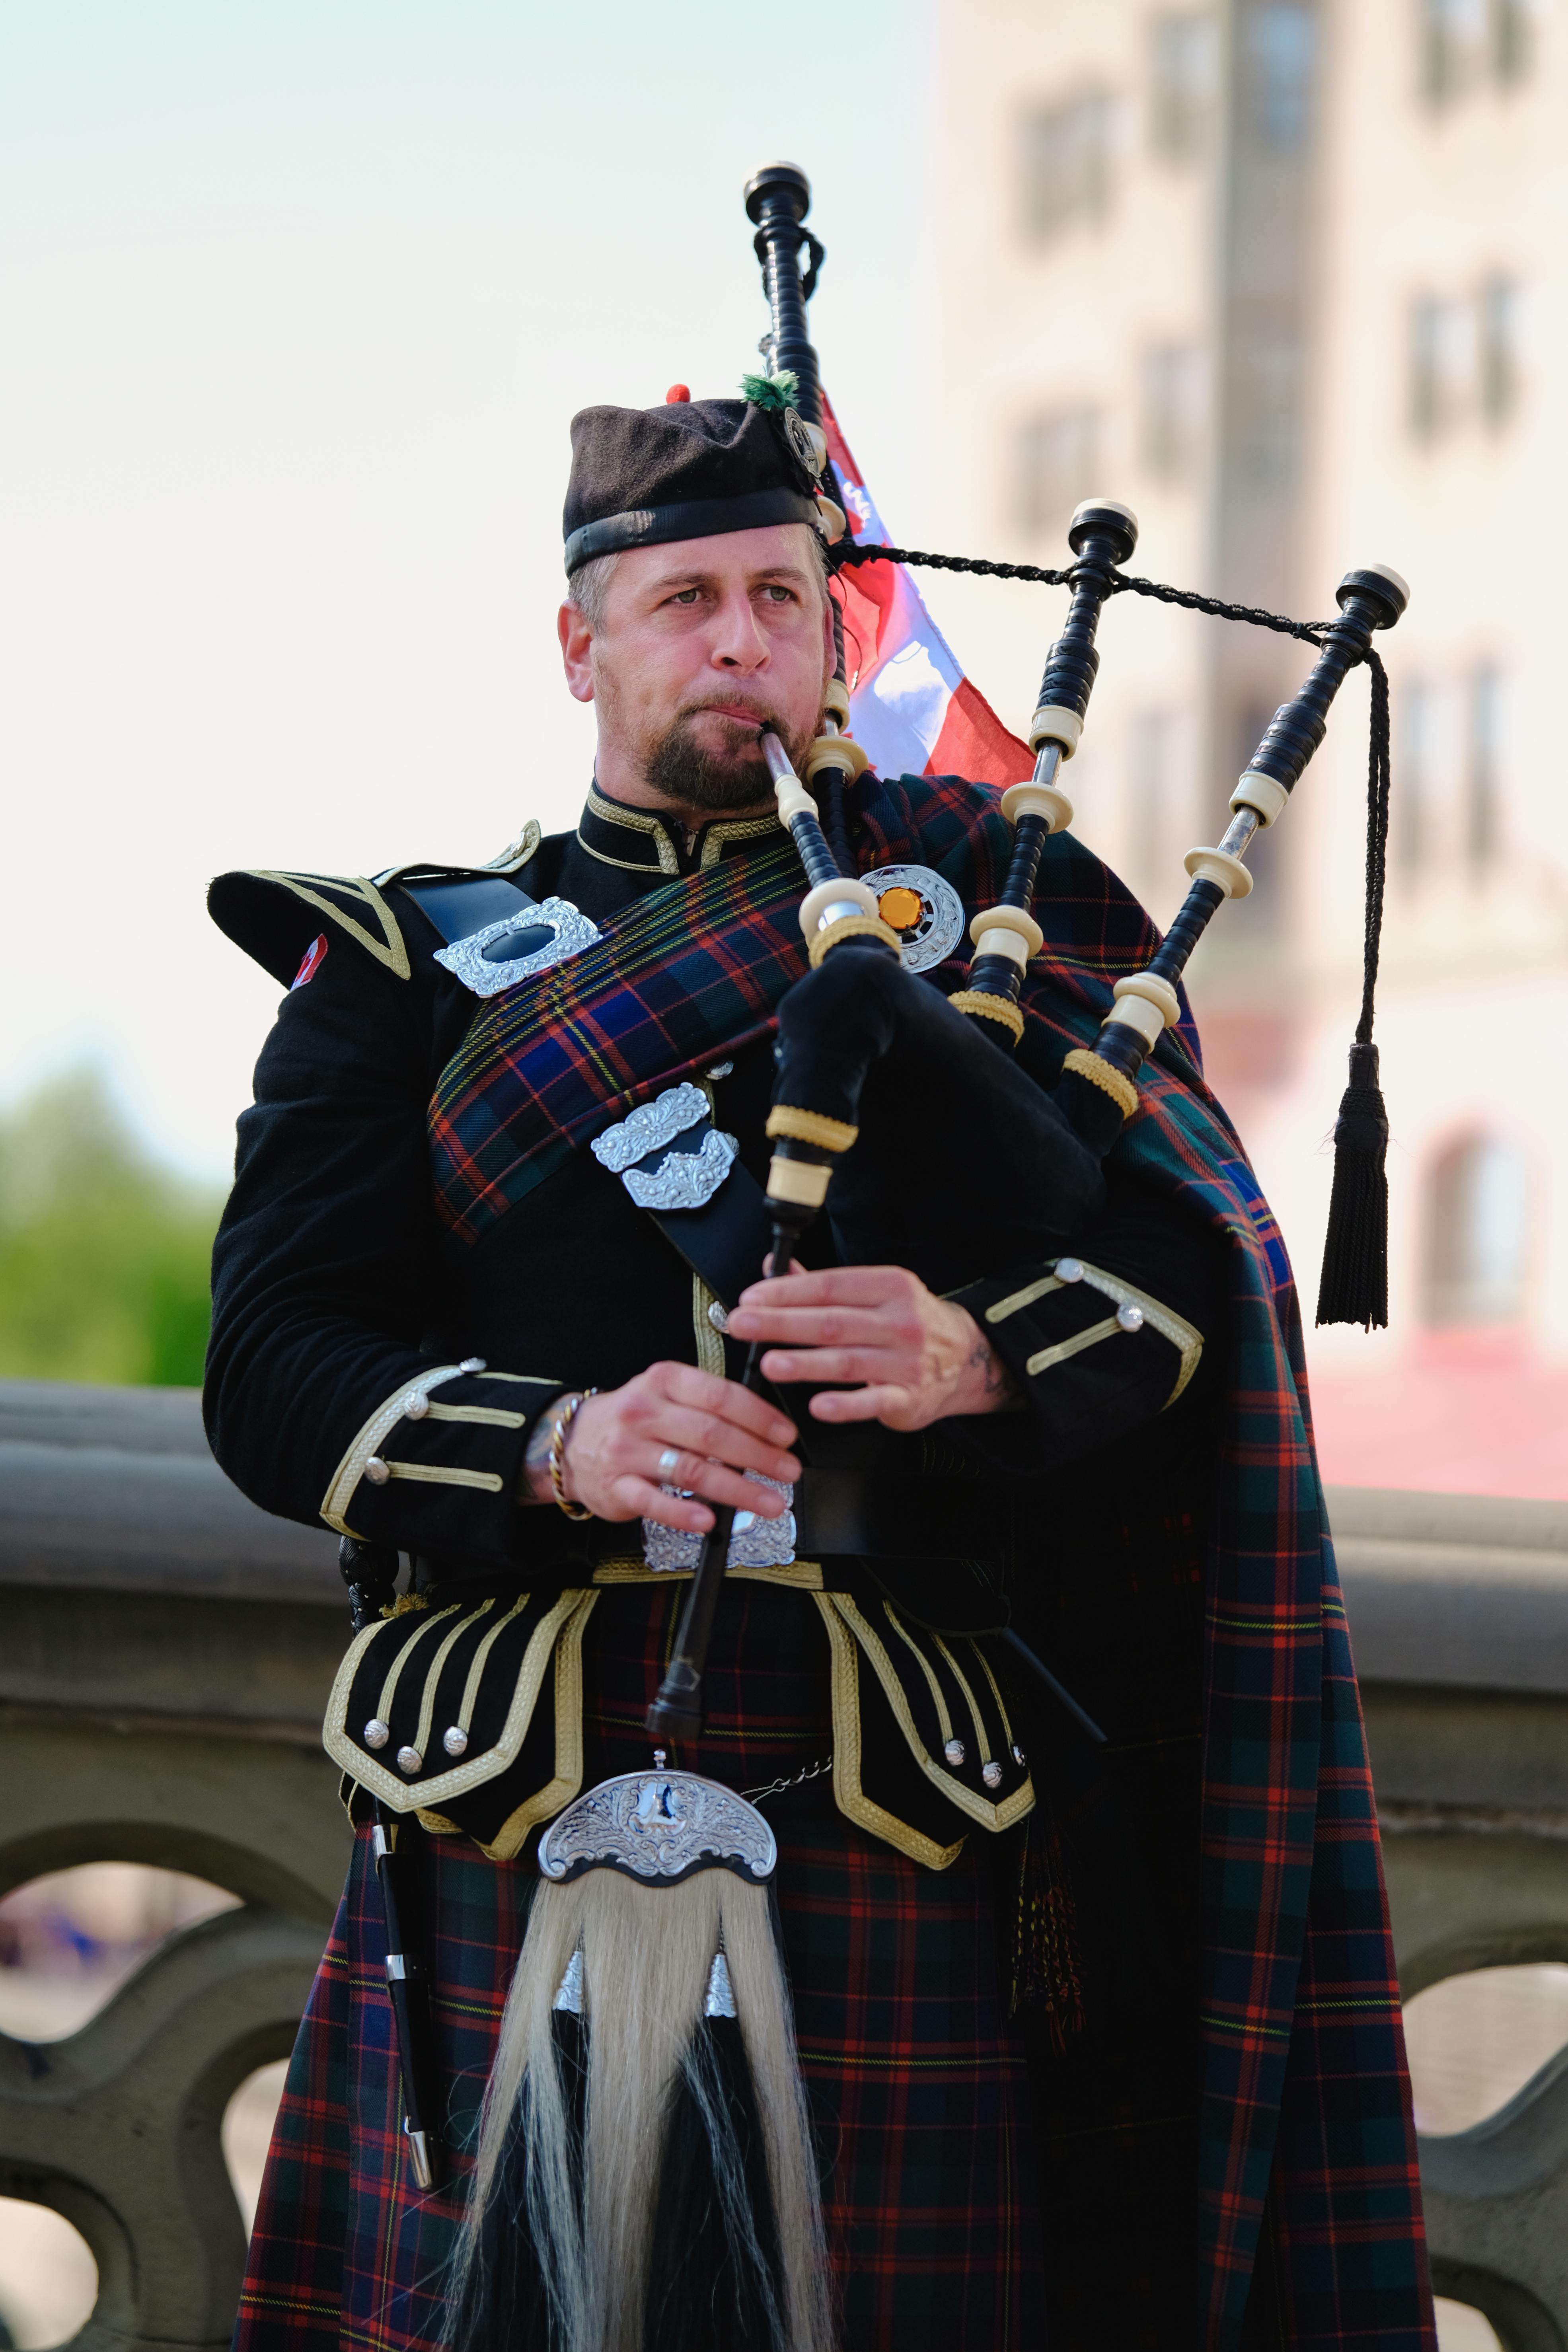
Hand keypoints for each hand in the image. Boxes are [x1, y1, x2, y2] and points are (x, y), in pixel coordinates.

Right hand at [523, 1363, 799, 1533]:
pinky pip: (654, 1502)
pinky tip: (711, 1521)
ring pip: (690, 1470)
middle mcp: (643, 1412)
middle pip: (711, 1434)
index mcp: (663, 1381)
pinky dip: (684, 1513)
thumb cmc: (636, 1420)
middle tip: (789, 1471)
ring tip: (769, 1502)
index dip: (759, 1417)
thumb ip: (710, 1404)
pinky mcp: (616, 1488)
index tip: (787, 1436)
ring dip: (737, 1489)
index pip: (720, 1395)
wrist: (574, 1444)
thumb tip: (768, 1429)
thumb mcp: (667, 1394)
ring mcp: (627, 1451)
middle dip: (758, 1455)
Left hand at [726, 1264, 1014, 1429]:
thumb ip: (824, 1285)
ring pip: (847, 1361)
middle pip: (832, 1321)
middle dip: (781, 1323)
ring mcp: (906, 1361)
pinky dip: (845, 1405)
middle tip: (743, 1325)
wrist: (966, 1359)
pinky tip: (819, 1406)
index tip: (751, 1298)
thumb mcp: (875, 1294)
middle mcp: (900, 1321)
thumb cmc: (909, 1324)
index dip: (786, 1292)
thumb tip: (774, 1268)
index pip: (829, 1286)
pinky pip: (873, 1402)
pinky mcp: (910, 1398)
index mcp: (889, 1286)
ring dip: (805, 1362)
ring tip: (769, 1363)